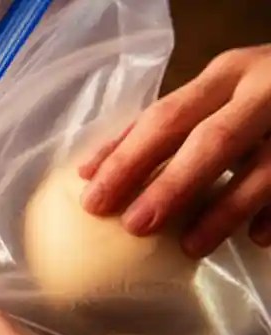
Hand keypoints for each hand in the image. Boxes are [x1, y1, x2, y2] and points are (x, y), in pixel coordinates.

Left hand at [79, 44, 270, 256]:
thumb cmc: (258, 95)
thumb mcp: (214, 96)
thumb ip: (157, 128)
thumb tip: (90, 171)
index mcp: (225, 76)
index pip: (165, 118)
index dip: (127, 160)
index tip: (93, 201)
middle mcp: (263, 92)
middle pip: (213, 140)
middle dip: (171, 186)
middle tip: (135, 226)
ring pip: (263, 169)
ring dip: (224, 211)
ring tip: (190, 248)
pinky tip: (258, 238)